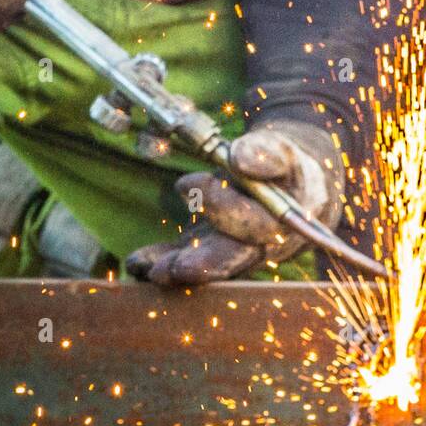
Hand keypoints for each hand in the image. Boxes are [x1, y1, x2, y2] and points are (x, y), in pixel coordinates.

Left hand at [126, 119, 344, 285]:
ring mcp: (230, 251)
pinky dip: (161, 261)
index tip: (185, 183)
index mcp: (283, 223)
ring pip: (205, 264)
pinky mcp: (208, 249)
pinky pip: (185, 258)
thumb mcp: (283, 154)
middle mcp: (258, 246)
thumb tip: (240, 159)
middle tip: (179, 267)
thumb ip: (266, 154)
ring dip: (178, 268)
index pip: (257, 225)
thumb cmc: (286, 168)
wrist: (289, 186)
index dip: (224, 209)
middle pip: (232, 258)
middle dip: (204, 264)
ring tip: (151, 271)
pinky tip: (137, 263)